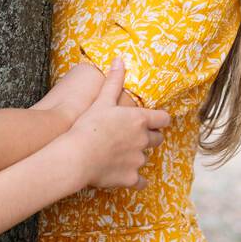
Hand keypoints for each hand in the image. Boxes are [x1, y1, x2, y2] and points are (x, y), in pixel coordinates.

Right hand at [65, 57, 170, 189]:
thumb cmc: (88, 125)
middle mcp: (143, 140)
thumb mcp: (101, 100)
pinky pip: (141, 182)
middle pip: (157, 139)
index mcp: (139, 120)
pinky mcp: (130, 178)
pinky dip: (136, 179)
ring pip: (146, 158)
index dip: (159, 119)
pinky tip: (127, 176)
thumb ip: (114, 81)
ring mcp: (138, 161)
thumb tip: (120, 59)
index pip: (163, 119)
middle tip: (135, 136)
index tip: (154, 120)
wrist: (77, 156)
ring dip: (138, 156)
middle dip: (150, 137)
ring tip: (122, 154)